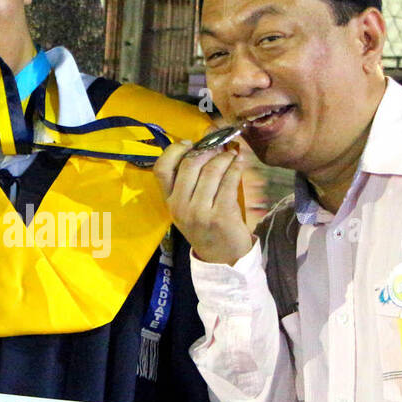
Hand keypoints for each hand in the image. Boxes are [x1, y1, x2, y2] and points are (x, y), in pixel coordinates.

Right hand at [154, 141, 253, 264]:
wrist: (222, 258)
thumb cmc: (206, 228)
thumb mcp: (187, 208)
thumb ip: (188, 182)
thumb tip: (204, 144)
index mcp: (170, 202)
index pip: (161, 169)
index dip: (175, 150)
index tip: (191, 143)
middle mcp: (180, 206)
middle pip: (190, 164)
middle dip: (208, 149)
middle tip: (220, 146)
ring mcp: (200, 212)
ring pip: (211, 170)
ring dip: (224, 157)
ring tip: (232, 155)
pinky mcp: (221, 216)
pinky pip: (229, 182)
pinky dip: (236, 168)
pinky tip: (239, 165)